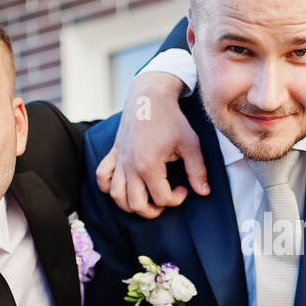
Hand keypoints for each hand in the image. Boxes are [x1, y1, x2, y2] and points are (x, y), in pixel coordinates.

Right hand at [95, 70, 207, 217]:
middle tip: (166, 199)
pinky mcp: (113, 153)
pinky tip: (124, 186)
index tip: (184, 189)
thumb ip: (197, 170)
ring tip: (146, 198)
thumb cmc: (171, 119)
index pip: (162, 198)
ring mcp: (119, 160)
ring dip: (131, 204)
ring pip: (116, 196)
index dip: (177, 199)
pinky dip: (109, 186)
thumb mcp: (191, 144)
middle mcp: (130, 166)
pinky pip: (102, 177)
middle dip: (153, 210)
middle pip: (136, 204)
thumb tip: (204, 192)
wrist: (150, 96)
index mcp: (149, 165)